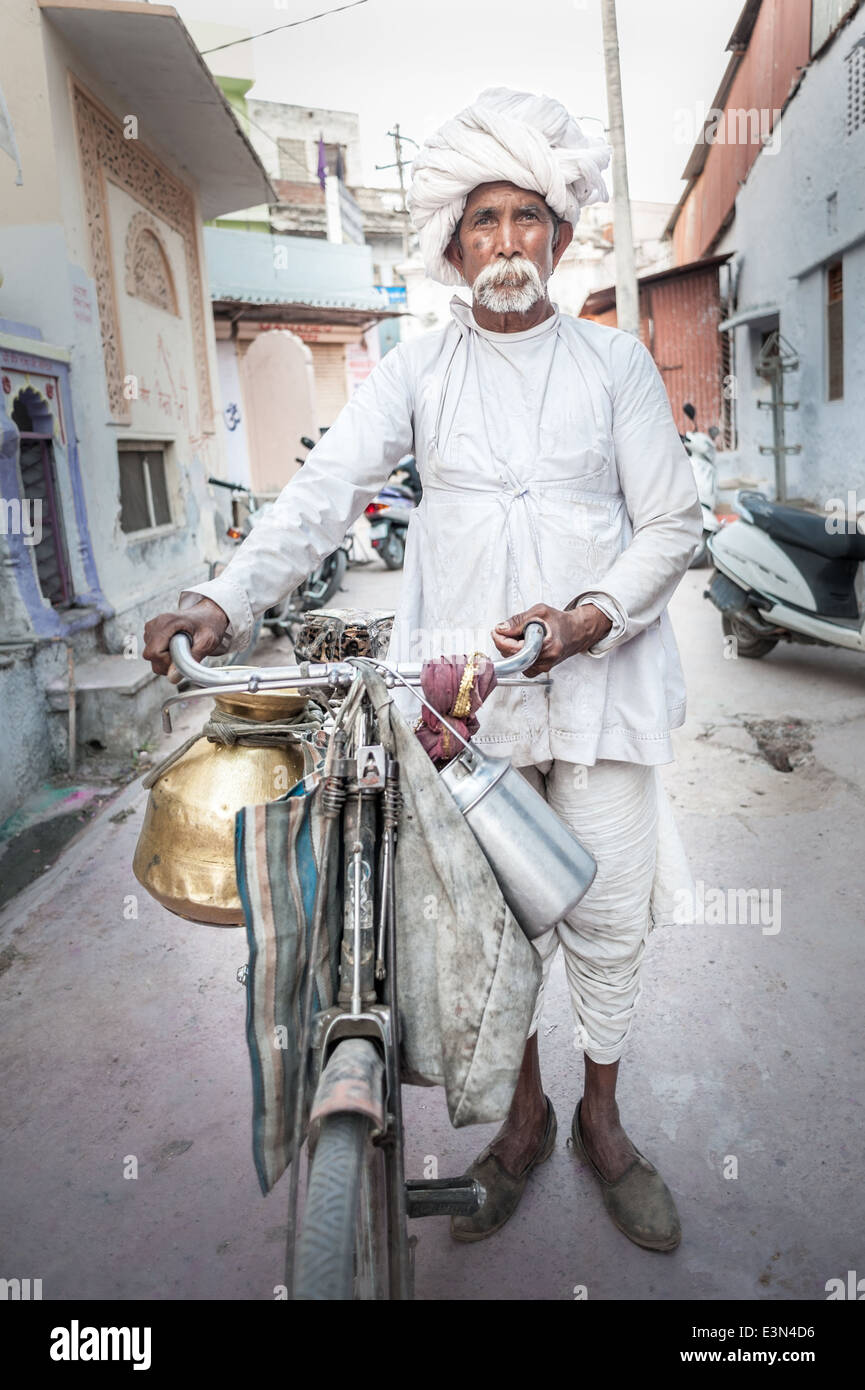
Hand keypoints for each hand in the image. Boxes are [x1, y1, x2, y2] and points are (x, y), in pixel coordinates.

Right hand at [143, 598, 228, 677]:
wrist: (207, 616)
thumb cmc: (208, 625)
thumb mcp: (206, 642)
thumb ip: (190, 659)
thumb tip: (173, 677)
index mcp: (167, 622)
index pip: (153, 652)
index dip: (167, 661)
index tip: (181, 658)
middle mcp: (156, 623)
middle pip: (149, 655)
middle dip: (166, 662)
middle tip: (184, 655)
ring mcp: (152, 628)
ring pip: (150, 655)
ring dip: (166, 659)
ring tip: (182, 649)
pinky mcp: (152, 633)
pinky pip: (153, 652)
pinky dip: (164, 655)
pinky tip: (176, 647)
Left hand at [490, 602, 612, 676]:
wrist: (575, 632)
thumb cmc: (560, 622)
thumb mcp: (539, 612)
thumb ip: (518, 621)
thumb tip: (501, 629)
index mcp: (547, 646)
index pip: (514, 649)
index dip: (500, 639)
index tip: (496, 631)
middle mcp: (546, 661)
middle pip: (512, 656)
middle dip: (506, 642)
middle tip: (511, 629)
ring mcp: (543, 667)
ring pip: (515, 662)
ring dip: (512, 648)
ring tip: (522, 636)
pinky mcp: (540, 670)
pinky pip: (521, 665)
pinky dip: (518, 654)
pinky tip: (525, 645)